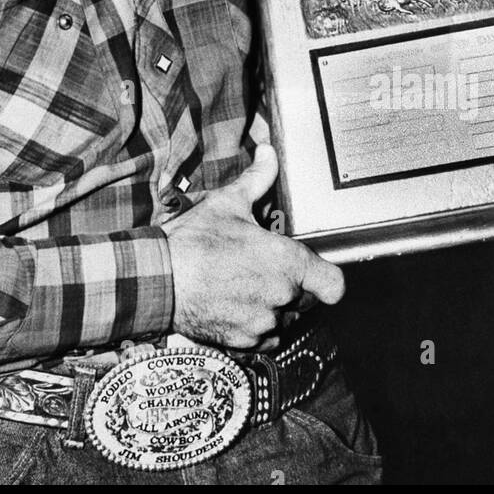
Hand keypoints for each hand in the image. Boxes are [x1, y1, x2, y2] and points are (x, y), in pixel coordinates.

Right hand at [161, 144, 344, 350]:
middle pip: (306, 299)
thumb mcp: (227, 202)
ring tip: (245, 287)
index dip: (325, 277)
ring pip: (284, 319)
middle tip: (264, 270)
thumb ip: (257, 178)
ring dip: (273, 307)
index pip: (333, 284)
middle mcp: (281, 296)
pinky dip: (255, 326)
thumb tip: (268, 151)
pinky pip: (263, 338)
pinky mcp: (244, 342)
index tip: (313, 271)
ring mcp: (263, 323)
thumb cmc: (194, 241)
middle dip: (292, 286)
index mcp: (286, 261)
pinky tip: (234, 305)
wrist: (160, 279)